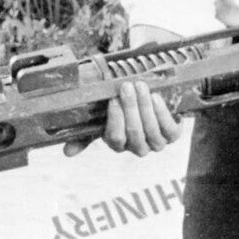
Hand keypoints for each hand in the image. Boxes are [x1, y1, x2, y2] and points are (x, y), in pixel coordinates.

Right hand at [65, 25, 184, 157]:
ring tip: (140, 86)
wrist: (149, 102)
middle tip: (126, 86)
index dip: (115, 119)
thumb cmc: (121, 111)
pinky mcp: (172, 136)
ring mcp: (157, 143)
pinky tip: (155, 96)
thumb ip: (85, 134)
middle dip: (131, 108)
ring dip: (145, 106)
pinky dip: (162, 113)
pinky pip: (169, 129)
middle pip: (134, 133)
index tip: (112, 99)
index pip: (115, 138)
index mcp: (118, 144)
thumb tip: (66, 153)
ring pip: (152, 130)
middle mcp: (138, 148)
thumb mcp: (102, 121)